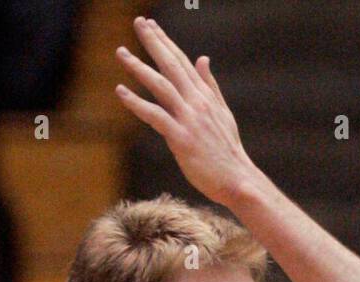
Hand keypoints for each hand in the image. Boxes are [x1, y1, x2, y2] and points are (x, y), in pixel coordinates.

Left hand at [115, 16, 256, 205]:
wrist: (238, 180)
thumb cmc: (228, 152)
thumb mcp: (222, 113)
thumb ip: (210, 86)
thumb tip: (202, 59)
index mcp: (205, 97)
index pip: (183, 62)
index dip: (166, 42)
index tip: (151, 25)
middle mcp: (197, 103)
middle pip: (172, 66)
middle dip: (154, 42)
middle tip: (138, 23)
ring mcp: (189, 120)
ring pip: (161, 86)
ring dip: (139, 68)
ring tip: (121, 53)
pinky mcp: (181, 139)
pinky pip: (155, 116)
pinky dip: (137, 103)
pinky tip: (121, 91)